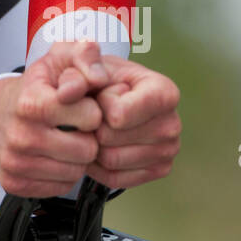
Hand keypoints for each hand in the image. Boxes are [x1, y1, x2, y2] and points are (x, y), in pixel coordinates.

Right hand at [0, 40, 110, 196]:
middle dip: (87, 138)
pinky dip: (62, 174)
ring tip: (64, 141)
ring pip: (76, 173)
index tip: (81, 106)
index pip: (91, 118)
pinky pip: (61, 187)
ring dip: (76, 158)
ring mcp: (16, 163)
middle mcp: (21, 136)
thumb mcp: (58, 59)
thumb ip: (85, 57)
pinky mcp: (15, 184)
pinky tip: (53, 157)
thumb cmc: (32, 88)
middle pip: (87, 151)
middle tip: (75, 128)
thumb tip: (99, 77)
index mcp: (32, 104)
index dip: (92, 111)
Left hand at [84, 55, 180, 189]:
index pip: (119, 115)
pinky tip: (100, 146)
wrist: (106, 96)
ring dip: (94, 147)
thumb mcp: (83, 61)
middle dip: (94, 126)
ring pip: (111, 161)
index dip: (100, 106)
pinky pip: (115, 179)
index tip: (103, 93)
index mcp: (164, 92)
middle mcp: (172, 123)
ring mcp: (168, 150)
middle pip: (112, 140)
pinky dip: (99, 166)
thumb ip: (76, 67)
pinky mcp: (159, 170)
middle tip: (97, 113)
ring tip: (97, 127)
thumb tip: (67, 92)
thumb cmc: (97, 76)